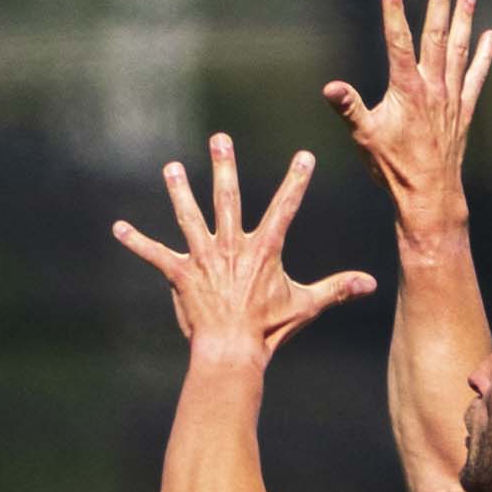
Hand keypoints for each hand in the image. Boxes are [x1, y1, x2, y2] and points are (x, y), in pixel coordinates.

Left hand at [113, 134, 377, 366]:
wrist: (232, 352)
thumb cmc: (269, 331)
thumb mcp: (305, 306)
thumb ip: (337, 289)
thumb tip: (372, 284)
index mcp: (263, 249)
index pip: (284, 208)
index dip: (296, 182)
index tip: (304, 157)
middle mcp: (231, 246)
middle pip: (227, 198)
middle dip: (223, 166)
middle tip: (219, 139)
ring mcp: (203, 259)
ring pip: (189, 217)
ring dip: (179, 191)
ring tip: (171, 169)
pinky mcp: (180, 276)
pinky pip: (155, 255)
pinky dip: (136, 242)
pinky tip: (118, 229)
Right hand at [323, 0, 491, 226]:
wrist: (429, 196)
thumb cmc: (395, 168)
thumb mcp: (365, 136)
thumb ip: (349, 108)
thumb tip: (329, 88)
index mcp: (407, 89)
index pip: (397, 39)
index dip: (393, 9)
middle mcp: (433, 87)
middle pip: (436, 34)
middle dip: (440, 0)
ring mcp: (451, 97)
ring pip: (460, 48)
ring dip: (465, 18)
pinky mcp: (464, 110)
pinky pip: (476, 76)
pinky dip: (484, 55)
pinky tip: (490, 35)